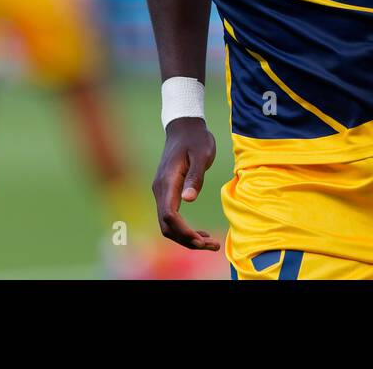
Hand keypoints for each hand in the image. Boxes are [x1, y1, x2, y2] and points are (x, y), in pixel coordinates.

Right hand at [152, 117, 220, 250]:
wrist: (183, 127)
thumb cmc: (196, 139)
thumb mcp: (202, 154)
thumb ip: (195, 176)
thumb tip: (188, 199)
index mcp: (167, 182)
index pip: (170, 215)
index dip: (184, 231)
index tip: (202, 240)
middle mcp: (160, 189)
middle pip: (167, 226)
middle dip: (187, 240)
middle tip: (211, 246)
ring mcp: (161, 192)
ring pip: (168, 225)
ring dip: (186, 238)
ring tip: (209, 243)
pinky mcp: (166, 192)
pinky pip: (171, 218)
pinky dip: (184, 230)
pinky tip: (200, 233)